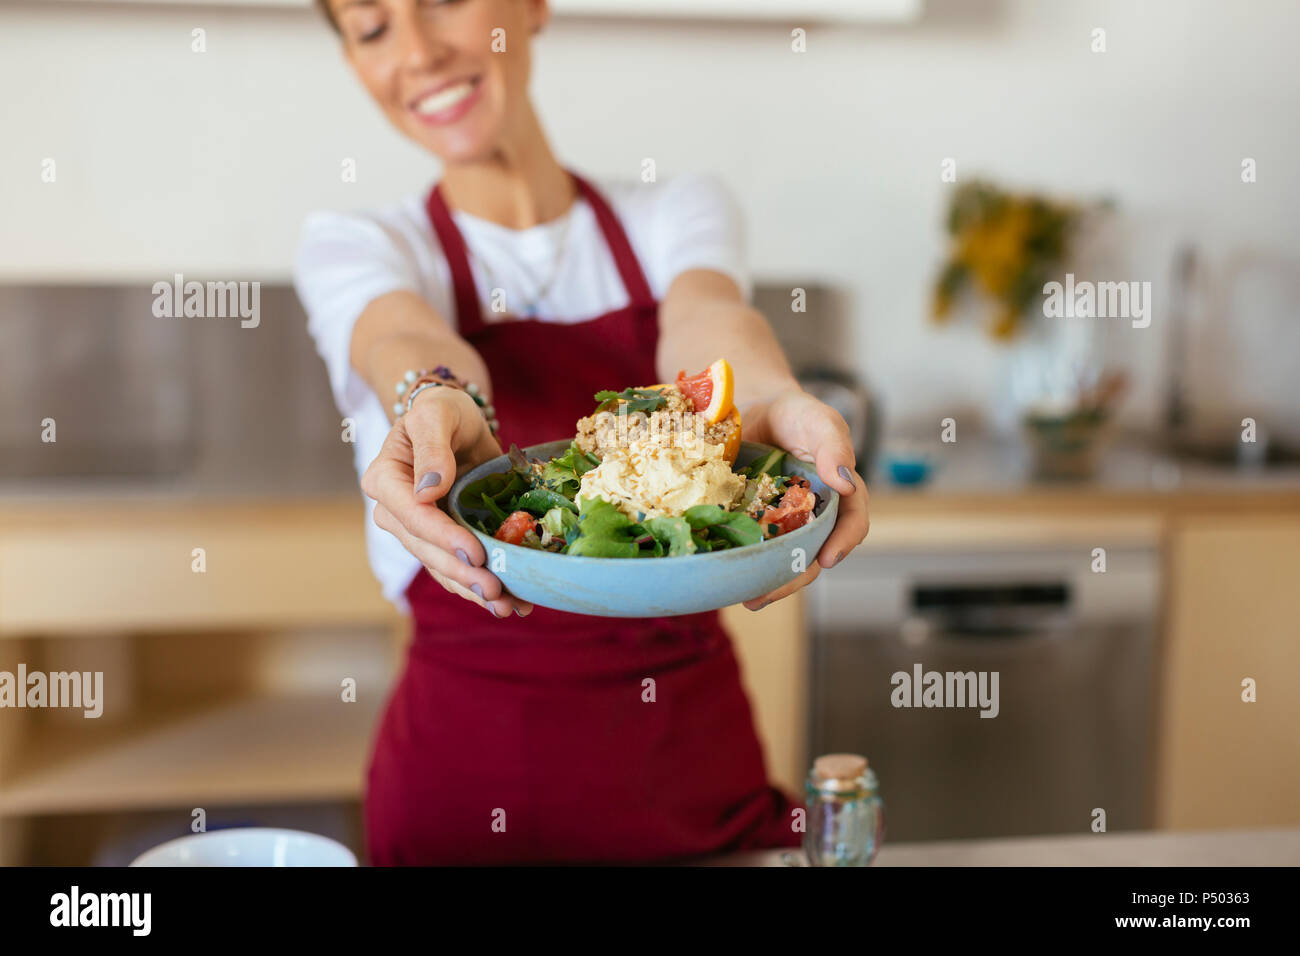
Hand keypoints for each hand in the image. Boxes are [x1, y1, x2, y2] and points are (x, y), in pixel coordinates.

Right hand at [360, 386, 533, 617]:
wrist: (454, 422)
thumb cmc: (443, 411)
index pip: (413, 516)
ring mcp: (417, 531)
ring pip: (443, 568)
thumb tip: (428, 488)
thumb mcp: (437, 414)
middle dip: (462, 573)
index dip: (443, 538)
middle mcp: (395, 512)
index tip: (475, 553)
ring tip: (507, 606)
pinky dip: (480, 588)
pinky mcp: (442, 541)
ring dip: (473, 591)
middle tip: (496, 591)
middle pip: (428, 550)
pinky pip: (457, 569)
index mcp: (385, 480)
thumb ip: (431, 446)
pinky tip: (510, 602)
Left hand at [737, 387, 869, 610]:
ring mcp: (783, 524)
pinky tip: (725, 576)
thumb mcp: (818, 419)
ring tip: (747, 598)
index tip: (828, 559)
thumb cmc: (795, 415)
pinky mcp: (753, 525)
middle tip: (770, 592)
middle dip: (794, 578)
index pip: (851, 523)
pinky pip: (752, 549)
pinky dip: (743, 565)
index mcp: (839, 494)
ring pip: (782, 559)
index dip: (843, 543)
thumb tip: (845, 484)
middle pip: (813, 554)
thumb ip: (834, 446)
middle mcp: (814, 516)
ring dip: (768, 582)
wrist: (752, 409)